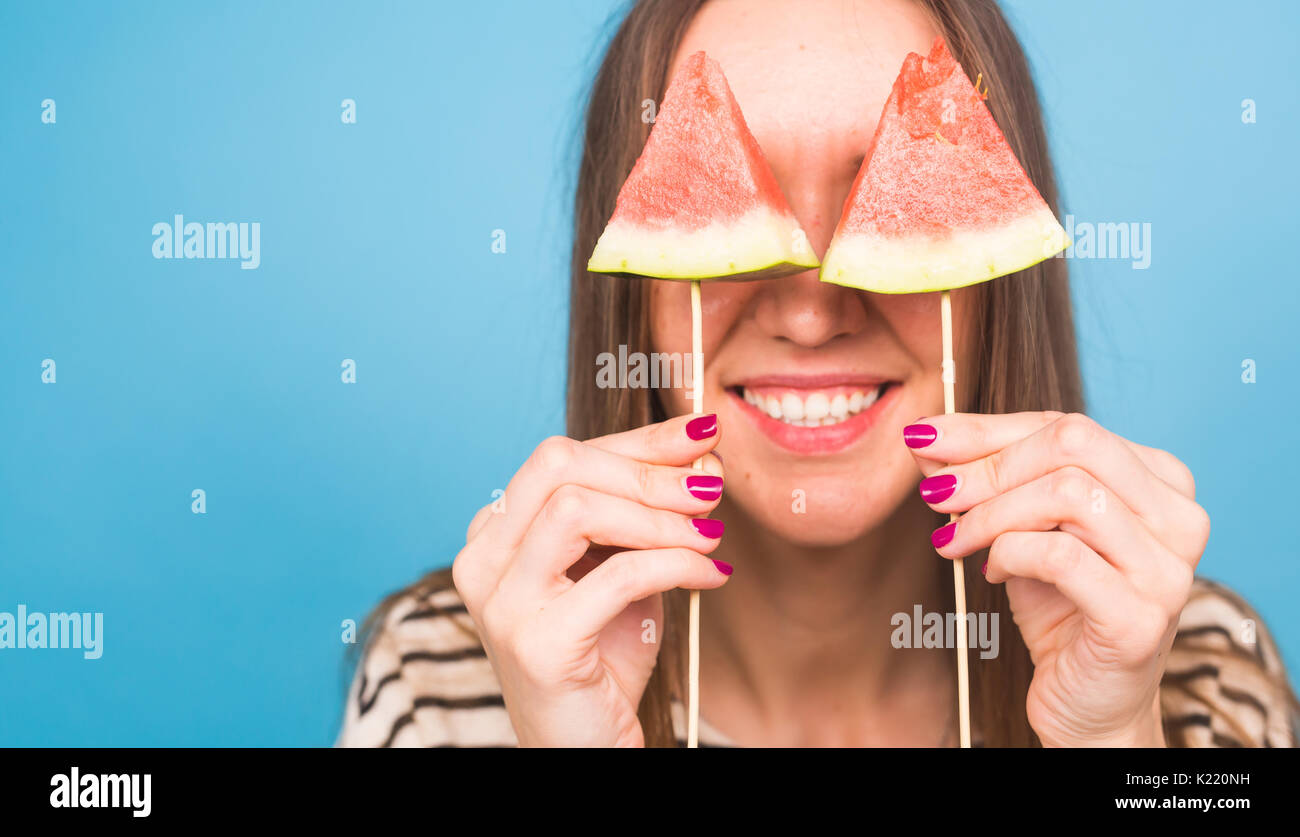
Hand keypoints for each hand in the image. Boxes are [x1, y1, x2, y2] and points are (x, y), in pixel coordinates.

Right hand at [452, 413, 730, 746]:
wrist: (586, 746)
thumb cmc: (604, 656)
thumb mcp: (621, 565)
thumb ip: (642, 512)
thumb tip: (699, 453)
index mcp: (494, 534)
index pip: (560, 456)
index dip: (637, 440)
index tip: (701, 433)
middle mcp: (483, 560)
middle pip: (560, 467)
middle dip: (648, 472)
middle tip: (710, 488)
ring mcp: (502, 602)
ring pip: (578, 510)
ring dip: (660, 518)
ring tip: (709, 538)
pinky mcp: (537, 643)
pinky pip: (618, 575)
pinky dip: (677, 565)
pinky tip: (710, 576)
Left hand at [906, 411, 1209, 746]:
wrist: (1088, 701)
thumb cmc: (1060, 606)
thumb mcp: (1020, 527)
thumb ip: (985, 479)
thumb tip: (927, 438)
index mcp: (1161, 480)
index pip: (1067, 427)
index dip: (987, 429)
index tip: (923, 437)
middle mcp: (1180, 516)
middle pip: (1072, 446)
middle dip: (988, 465)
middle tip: (936, 494)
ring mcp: (1167, 568)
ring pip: (1066, 495)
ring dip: (990, 513)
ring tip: (956, 540)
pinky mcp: (1141, 617)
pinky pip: (1059, 556)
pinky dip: (1008, 554)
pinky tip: (992, 571)